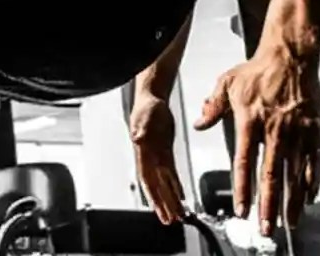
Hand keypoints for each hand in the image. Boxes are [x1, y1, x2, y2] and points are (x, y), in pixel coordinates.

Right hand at [129, 93, 185, 224]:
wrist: (152, 98)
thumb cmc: (146, 106)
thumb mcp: (144, 115)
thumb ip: (141, 127)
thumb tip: (138, 138)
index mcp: (143, 152)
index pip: (148, 179)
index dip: (153, 196)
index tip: (160, 211)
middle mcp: (149, 158)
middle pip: (156, 186)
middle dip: (163, 204)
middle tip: (171, 221)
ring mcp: (157, 157)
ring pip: (164, 183)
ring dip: (170, 199)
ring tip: (178, 216)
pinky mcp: (166, 153)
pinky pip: (171, 173)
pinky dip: (176, 186)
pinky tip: (182, 196)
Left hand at [194, 48, 319, 235]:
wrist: (291, 56)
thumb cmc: (257, 70)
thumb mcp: (227, 83)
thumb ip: (212, 107)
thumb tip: (199, 124)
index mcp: (250, 121)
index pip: (244, 162)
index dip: (243, 189)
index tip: (241, 209)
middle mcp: (274, 130)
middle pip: (271, 176)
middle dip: (268, 206)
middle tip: (266, 228)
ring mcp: (298, 132)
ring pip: (295, 174)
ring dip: (291, 201)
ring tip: (289, 223)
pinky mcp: (315, 130)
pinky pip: (315, 162)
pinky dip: (312, 182)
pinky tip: (308, 198)